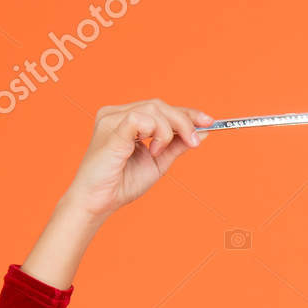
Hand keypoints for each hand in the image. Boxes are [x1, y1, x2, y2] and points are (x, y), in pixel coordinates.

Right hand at [64, 99, 211, 220]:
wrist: (98, 202)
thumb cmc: (121, 184)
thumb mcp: (157, 162)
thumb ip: (176, 146)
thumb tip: (202, 132)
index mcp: (126, 120)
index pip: (160, 108)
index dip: (186, 112)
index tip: (208, 121)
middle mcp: (116, 114)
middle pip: (159, 105)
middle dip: (184, 122)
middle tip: (195, 141)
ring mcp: (112, 119)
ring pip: (153, 109)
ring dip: (168, 131)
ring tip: (158, 152)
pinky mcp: (111, 128)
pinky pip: (140, 118)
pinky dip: (154, 132)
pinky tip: (150, 149)